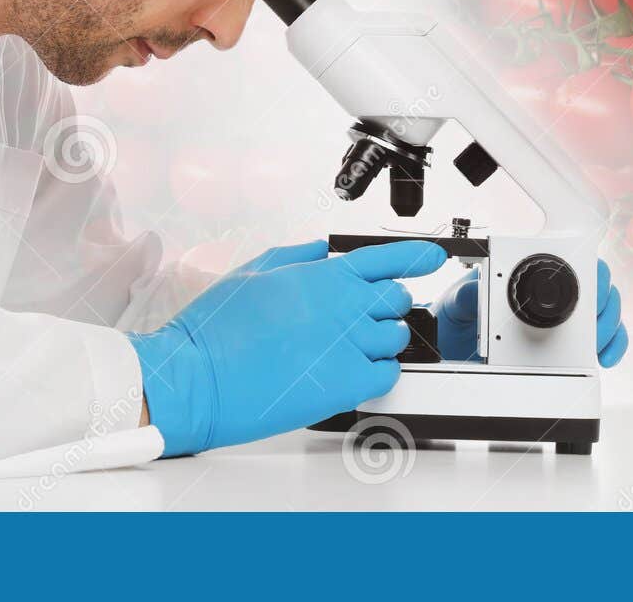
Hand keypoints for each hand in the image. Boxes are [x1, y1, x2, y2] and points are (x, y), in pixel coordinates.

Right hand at [129, 239, 447, 455]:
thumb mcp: (251, 274)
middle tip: (365, 317)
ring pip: (396, 337)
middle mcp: (341, 304)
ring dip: (383, 340)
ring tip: (352, 349)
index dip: (415, 256)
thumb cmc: (215, 330)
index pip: (384, 258)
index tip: (433, 257)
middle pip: (395, 298)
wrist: (199, 377)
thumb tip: (320, 249)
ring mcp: (347, 343)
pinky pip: (388, 374)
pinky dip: (379, 372)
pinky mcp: (347, 382)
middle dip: (386, 305)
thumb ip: (293, 257)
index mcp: (319, 275)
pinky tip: (354, 372)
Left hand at [431, 258, 628, 366]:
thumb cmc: (458, 315)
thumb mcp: (457, 302)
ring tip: (598, 344)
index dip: (587, 269)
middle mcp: (549, 288)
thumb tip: (480, 290)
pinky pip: (600, 340)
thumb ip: (467, 295)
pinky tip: (604, 356)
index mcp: (525, 269)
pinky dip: (611, 345)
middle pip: (596, 284)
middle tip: (594, 322)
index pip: (568, 258)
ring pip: (604, 311)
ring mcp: (562, 315)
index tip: (589, 286)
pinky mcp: (568, 341)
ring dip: (609, 325)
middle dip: (603, 302)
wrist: (453, 347)